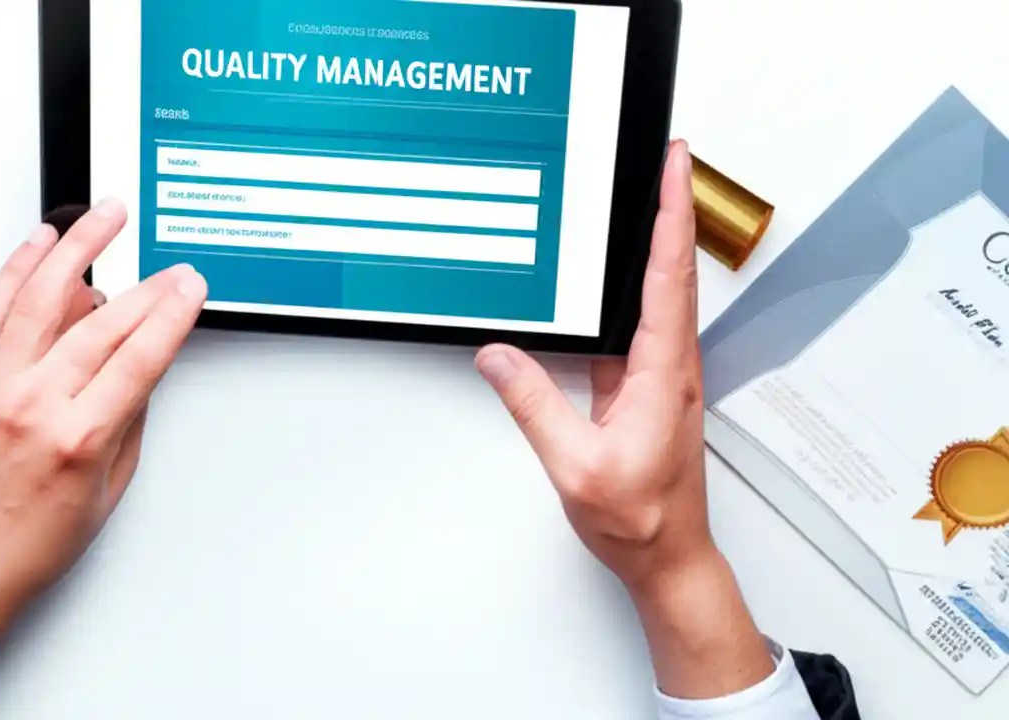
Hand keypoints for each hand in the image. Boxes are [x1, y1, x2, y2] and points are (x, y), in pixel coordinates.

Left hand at [0, 200, 206, 669]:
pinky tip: (40, 245)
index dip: (173, 312)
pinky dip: (16, 271)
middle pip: (101, 323)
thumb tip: (142, 363)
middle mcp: (33, 405)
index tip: (190, 287)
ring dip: (76, 249)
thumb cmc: (34, 541)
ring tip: (103, 218)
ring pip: (39, 298)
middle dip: (145, 286)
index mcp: (80, 438)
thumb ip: (130, 419)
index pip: (141, 355)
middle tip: (168, 266)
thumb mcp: (110, 487)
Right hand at [477, 142, 772, 697]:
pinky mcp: (645, 388)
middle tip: (662, 159)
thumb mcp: (573, 465)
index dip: (670, 215)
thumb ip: (532, 405)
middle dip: (669, 208)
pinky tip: (608, 280)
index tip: (672, 166)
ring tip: (641, 198)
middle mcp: (670, 366)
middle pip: (673, 271)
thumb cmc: (639, 520)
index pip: (668, 276)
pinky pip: (637, 325)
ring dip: (655, 244)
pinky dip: (630, 288)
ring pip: (660, 295)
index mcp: (662, 373)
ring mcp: (660, 375)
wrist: (667, 557)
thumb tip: (498, 356)